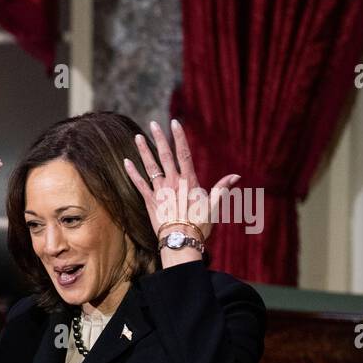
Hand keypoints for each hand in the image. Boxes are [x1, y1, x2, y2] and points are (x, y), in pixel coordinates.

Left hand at [123, 119, 238, 242]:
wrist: (181, 240)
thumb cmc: (199, 225)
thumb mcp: (213, 205)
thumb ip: (222, 188)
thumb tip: (236, 176)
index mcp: (189, 180)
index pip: (184, 153)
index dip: (179, 137)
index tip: (174, 123)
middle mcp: (173, 182)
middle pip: (165, 155)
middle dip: (159, 138)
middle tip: (153, 124)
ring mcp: (160, 191)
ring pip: (150, 166)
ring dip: (143, 151)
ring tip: (137, 137)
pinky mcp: (150, 201)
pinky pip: (139, 184)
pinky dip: (132, 172)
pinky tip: (125, 162)